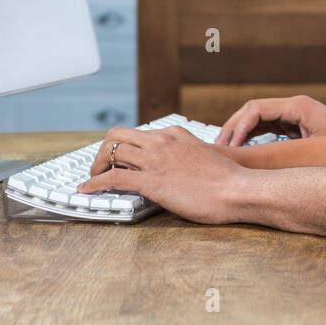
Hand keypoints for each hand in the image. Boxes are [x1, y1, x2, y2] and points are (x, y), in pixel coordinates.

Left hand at [77, 126, 246, 224]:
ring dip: (96, 166)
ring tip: (92, 179)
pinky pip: (113, 178)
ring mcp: (155, 159)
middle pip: (118, 135)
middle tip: (100, 166)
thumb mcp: (205, 156)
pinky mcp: (151, 181)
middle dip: (104, 150)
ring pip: (111, 151)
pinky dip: (94, 183)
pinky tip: (87, 190)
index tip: (119, 159)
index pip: (139, 134)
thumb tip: (177, 167)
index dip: (124, 148)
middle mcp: (162, 141)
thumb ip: (187, 155)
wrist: (238, 189)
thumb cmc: (228, 180)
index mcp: (175, 134)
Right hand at [216, 94, 325, 146]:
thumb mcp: (312, 156)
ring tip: (224, 153)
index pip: (256, 109)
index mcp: (298, 107)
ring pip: (258, 119)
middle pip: (253, 111)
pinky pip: (268, 128)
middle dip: (233, 129)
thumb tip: (250, 163)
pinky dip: (252, 138)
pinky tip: (242, 154)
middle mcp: (295, 107)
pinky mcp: (297, 126)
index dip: (237, 127)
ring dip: (240, 134)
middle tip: (217, 151)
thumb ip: (280, 157)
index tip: (227, 148)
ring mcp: (296, 116)